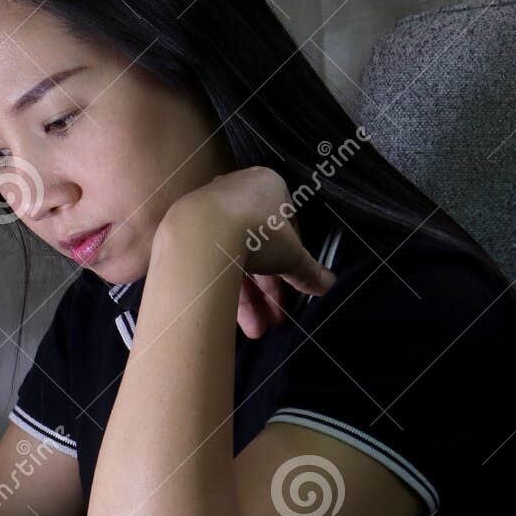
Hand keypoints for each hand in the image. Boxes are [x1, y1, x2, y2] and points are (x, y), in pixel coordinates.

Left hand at [165, 165, 335, 338]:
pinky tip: (231, 317)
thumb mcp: (291, 255)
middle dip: (268, 290)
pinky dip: (224, 289)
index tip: (295, 286)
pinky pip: (211, 263)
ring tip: (256, 331)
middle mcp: (234, 193)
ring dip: (248, 299)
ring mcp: (207, 213)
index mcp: (266, 185)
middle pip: (258, 248)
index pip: (286, 226)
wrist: (199, 233)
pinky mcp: (186, 234)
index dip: (292, 260)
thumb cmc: (256, 231)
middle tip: (275, 320)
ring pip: (233, 259)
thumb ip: (309, 271)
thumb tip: (329, 285)